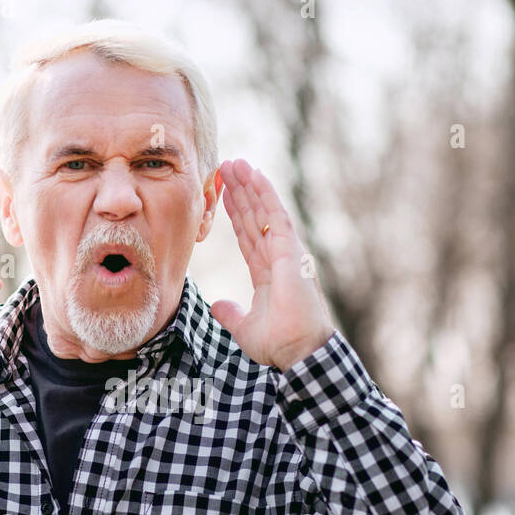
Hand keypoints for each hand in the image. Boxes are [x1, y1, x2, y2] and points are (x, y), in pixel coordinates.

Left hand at [209, 158, 334, 369]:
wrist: (297, 351)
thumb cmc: (279, 344)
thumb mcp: (244, 327)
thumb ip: (231, 313)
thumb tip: (217, 305)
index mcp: (268, 273)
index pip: (249, 236)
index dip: (237, 214)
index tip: (225, 195)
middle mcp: (278, 258)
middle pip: (255, 218)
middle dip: (240, 193)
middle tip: (226, 168)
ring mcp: (286, 253)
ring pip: (265, 212)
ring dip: (250, 186)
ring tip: (235, 163)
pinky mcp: (292, 252)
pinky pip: (277, 217)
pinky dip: (266, 195)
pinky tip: (255, 175)